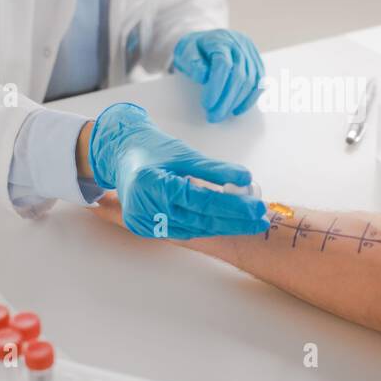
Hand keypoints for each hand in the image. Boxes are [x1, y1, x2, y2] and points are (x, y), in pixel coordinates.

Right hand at [89, 103, 268, 238]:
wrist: (120, 154)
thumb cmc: (152, 149)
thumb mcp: (185, 154)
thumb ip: (215, 169)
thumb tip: (245, 178)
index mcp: (154, 184)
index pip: (203, 201)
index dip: (233, 207)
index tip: (257, 208)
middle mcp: (145, 207)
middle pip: (200, 220)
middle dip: (235, 221)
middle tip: (260, 219)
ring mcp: (142, 221)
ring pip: (193, 229)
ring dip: (222, 227)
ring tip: (248, 221)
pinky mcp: (143, 228)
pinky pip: (181, 231)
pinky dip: (203, 227)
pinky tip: (224, 224)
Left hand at [172, 29, 264, 121]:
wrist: (206, 40)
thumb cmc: (194, 49)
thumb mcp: (185, 52)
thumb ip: (192, 63)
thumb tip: (204, 77)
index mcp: (220, 39)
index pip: (223, 64)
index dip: (216, 87)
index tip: (206, 104)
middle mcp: (239, 44)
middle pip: (239, 76)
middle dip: (226, 100)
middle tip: (213, 116)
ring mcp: (251, 53)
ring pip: (251, 81)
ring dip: (237, 102)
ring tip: (222, 114)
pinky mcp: (257, 63)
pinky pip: (259, 83)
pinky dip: (250, 99)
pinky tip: (237, 110)